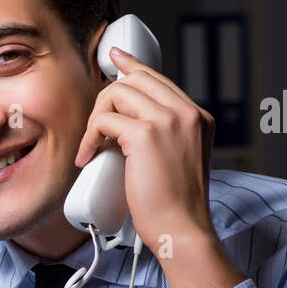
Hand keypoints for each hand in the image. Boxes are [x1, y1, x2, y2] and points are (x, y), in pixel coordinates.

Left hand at [73, 47, 217, 254]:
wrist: (181, 229)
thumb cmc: (175, 205)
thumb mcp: (179, 159)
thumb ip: (164, 136)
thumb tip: (126, 122)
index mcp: (197, 118)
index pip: (158, 79)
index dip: (132, 67)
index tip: (115, 58)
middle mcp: (186, 113)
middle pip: (134, 80)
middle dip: (105, 101)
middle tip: (96, 129)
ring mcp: (168, 121)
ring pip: (116, 94)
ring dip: (95, 120)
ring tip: (94, 147)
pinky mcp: (145, 135)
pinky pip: (103, 121)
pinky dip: (89, 138)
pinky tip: (89, 157)